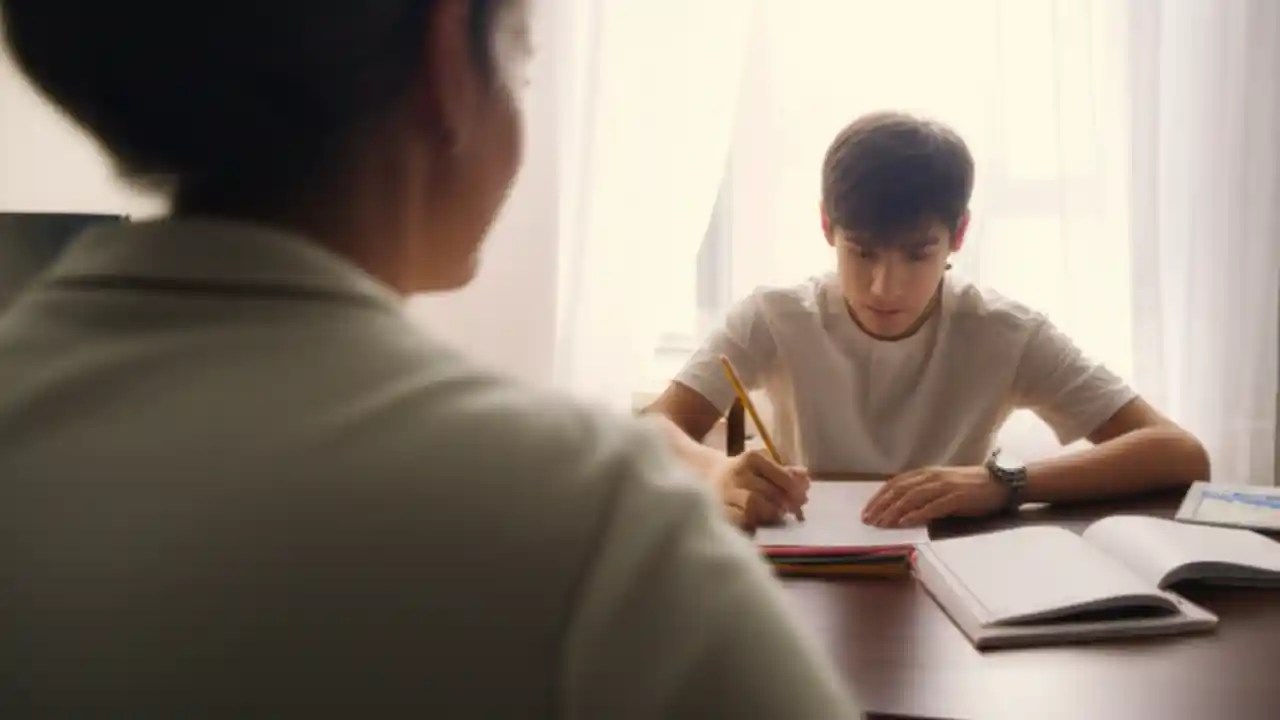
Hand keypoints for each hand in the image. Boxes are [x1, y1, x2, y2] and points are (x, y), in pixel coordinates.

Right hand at [713, 450, 809, 528]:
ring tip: (777, 517)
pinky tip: (760, 525)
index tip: (803, 499)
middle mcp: (737, 473)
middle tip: (795, 512)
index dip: (794, 490)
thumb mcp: (764, 467)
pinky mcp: (718, 510)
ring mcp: (725, 492)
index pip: (781, 475)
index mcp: (752, 459)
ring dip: (770, 513)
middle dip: (785, 503)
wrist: (708, 477)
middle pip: (769, 491)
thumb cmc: (746, 475)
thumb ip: (786, 473)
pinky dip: (752, 523)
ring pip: (752, 504)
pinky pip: (738, 519)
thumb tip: (806, 478)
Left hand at [862, 466, 1007, 527]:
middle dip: (881, 505)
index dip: (879, 496)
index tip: (867, 510)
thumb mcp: (942, 486)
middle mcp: (932, 477)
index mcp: (926, 473)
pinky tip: (905, 522)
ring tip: (881, 523)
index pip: (896, 483)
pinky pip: (932, 506)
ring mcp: (944, 486)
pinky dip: (917, 514)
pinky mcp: (957, 498)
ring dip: (894, 511)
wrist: (1000, 483)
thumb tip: (901, 507)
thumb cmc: (970, 487)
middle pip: (899, 490)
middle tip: (868, 520)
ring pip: (912, 497)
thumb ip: (923, 492)